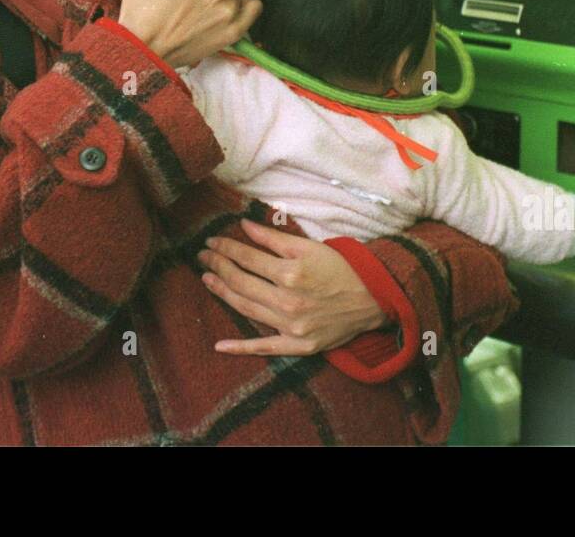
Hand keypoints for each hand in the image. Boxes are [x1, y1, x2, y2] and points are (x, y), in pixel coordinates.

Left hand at [197, 218, 388, 355]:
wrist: (371, 300)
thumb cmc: (340, 269)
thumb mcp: (309, 246)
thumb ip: (273, 237)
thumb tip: (244, 226)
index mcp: (291, 273)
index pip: (248, 258)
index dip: (226, 247)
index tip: (212, 241)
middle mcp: (287, 301)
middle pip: (241, 282)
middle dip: (218, 266)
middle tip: (203, 256)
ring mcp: (291, 328)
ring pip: (247, 309)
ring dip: (223, 293)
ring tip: (208, 279)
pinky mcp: (297, 347)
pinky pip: (265, 348)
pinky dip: (241, 348)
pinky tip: (220, 346)